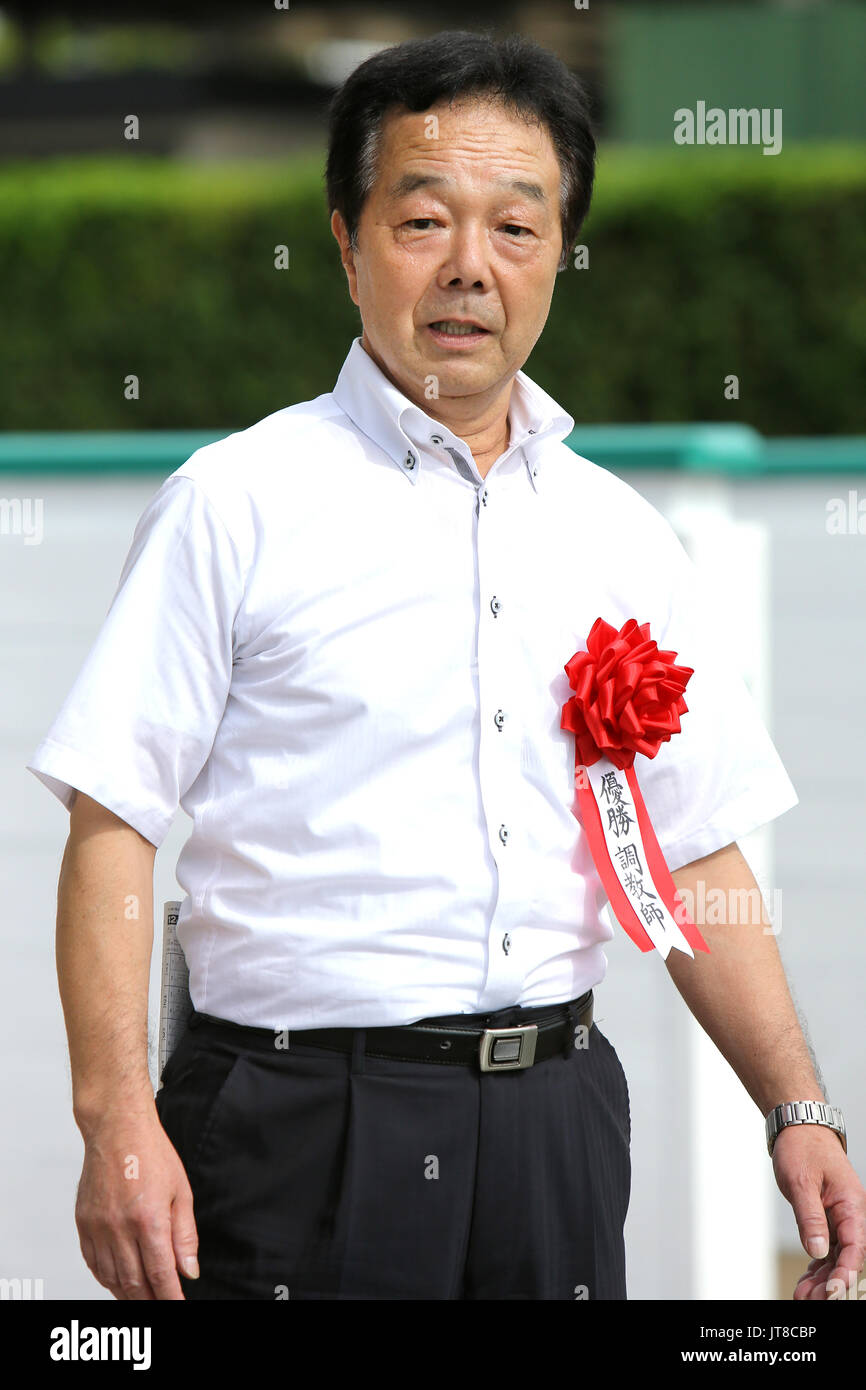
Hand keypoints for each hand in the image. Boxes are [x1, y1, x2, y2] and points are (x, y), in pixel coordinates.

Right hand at [75, 1107, 198, 1299]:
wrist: (116, 1129)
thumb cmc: (151, 1153)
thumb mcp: (181, 1192)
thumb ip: (185, 1235)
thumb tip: (189, 1271)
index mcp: (148, 1219)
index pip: (160, 1274)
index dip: (170, 1297)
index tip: (178, 1306)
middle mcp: (119, 1227)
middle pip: (134, 1282)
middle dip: (150, 1300)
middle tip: (162, 1305)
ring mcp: (98, 1226)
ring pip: (111, 1277)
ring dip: (128, 1294)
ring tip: (143, 1298)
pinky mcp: (83, 1223)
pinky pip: (93, 1263)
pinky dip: (106, 1278)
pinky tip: (118, 1281)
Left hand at [771, 1123, 865, 1299]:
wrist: (799, 1128)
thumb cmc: (802, 1148)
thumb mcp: (801, 1181)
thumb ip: (811, 1217)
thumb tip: (818, 1251)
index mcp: (852, 1204)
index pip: (855, 1246)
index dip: (845, 1272)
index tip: (834, 1292)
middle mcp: (850, 1214)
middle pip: (847, 1257)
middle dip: (832, 1282)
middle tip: (812, 1300)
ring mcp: (840, 1218)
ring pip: (836, 1256)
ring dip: (822, 1279)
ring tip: (803, 1297)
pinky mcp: (827, 1218)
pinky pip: (825, 1248)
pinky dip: (816, 1266)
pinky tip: (806, 1283)